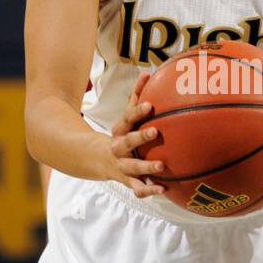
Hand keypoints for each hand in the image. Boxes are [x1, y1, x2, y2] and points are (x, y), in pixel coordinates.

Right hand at [105, 70, 165, 198]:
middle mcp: (118, 147)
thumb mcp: (126, 117)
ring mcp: (121, 165)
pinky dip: (148, 189)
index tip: (149, 105)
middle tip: (155, 131)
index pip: (127, 118)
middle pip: (127, 142)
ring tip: (161, 165)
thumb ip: (136, 96)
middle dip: (140, 137)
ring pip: (132, 167)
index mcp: (119, 130)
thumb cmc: (121, 133)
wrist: (99, 160)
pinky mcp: (126, 180)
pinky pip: (137, 187)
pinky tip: (163, 189)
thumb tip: (147, 73)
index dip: (137, 111)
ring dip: (146, 167)